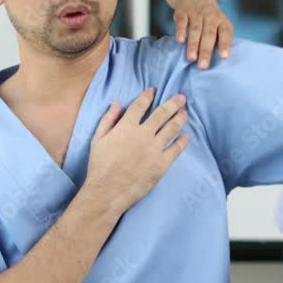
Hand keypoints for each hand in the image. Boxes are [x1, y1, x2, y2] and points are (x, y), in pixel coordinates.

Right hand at [84, 88, 188, 213]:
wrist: (107, 192)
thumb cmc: (99, 166)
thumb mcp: (97, 139)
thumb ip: (108, 119)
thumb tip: (117, 103)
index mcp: (126, 126)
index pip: (140, 105)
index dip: (148, 96)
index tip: (154, 90)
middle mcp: (142, 134)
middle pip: (162, 114)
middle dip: (173, 103)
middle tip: (181, 97)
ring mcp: (154, 149)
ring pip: (172, 128)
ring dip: (180, 118)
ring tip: (185, 113)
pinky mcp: (161, 164)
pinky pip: (176, 149)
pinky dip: (182, 141)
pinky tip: (185, 136)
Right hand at [172, 0, 233, 69]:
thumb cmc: (208, 17)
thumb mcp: (217, 23)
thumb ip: (217, 39)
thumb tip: (218, 63)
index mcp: (221, 20)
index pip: (226, 32)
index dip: (225, 44)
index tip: (224, 57)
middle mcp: (210, 16)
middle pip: (209, 34)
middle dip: (206, 50)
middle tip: (203, 66)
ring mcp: (196, 13)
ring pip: (195, 29)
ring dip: (193, 44)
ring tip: (192, 58)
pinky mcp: (182, 12)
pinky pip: (182, 21)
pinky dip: (181, 30)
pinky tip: (180, 41)